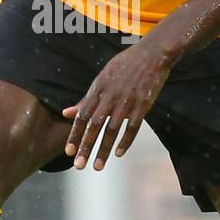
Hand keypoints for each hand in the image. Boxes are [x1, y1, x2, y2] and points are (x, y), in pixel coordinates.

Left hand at [62, 37, 173, 170]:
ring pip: (112, 130)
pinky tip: (118, 153)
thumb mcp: (101, 78)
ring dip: (103, 149)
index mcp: (98, 89)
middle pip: (94, 125)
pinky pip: (132, 127)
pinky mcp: (143, 105)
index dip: (75, 134)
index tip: (68, 152)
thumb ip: (86, 99)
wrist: (152, 54)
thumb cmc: (125, 65)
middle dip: (85, 146)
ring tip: (97, 166)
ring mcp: (127, 101)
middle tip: (78, 165)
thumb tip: (66, 113)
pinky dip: (125, 141)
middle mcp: (110, 96)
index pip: (82, 116)